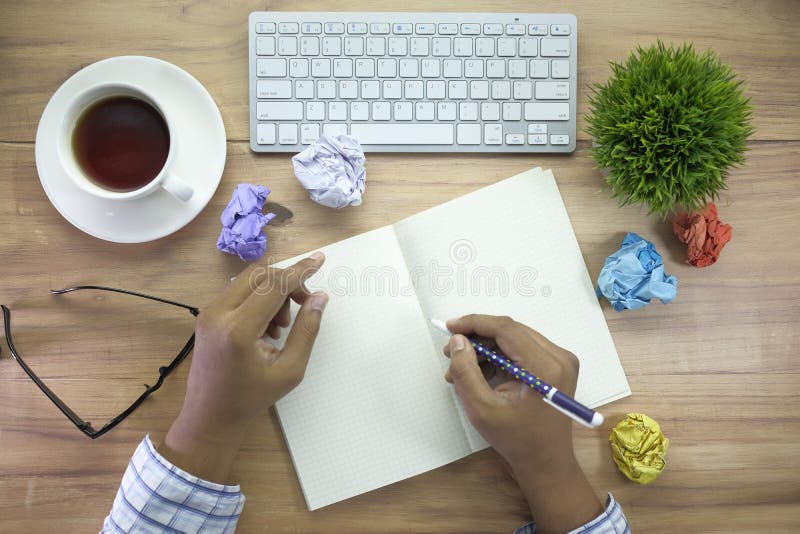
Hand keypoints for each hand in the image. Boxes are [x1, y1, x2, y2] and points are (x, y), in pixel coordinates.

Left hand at [158, 253, 328, 483]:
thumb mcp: (289, 369)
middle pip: (260, 275)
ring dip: (273, 292)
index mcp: (238, 329)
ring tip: (282, 327)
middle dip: (287, 283)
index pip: (274, 286)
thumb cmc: (251, 398)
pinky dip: (258, 299)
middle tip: (303, 305)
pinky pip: (238, 291)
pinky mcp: (206, 315)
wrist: (209, 416)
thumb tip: (320, 297)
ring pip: (249, 280)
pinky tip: (266, 328)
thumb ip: (306, 330)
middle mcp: (218, 313)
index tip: (319, 259)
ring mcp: (208, 312)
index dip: (299, 271)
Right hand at [444, 314, 601, 532]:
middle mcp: (559, 357)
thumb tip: (458, 340)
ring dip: (486, 347)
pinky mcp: (556, 366)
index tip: (449, 327)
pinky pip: (522, 349)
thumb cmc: (515, 440)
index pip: (506, 329)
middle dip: (477, 337)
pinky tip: (479, 372)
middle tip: (450, 351)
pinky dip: (498, 356)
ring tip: (460, 367)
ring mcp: (560, 360)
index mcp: (545, 367)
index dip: (475, 323)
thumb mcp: (482, 409)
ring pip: (514, 338)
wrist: (546, 461)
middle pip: (511, 331)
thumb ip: (466, 372)